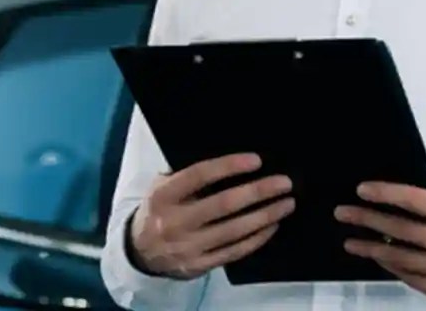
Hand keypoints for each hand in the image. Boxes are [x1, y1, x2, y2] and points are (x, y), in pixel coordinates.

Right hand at [129, 153, 294, 279]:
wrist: (139, 252)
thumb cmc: (161, 208)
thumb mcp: (162, 186)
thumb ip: (188, 173)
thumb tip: (231, 160)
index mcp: (163, 196)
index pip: (198, 176)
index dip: (229, 166)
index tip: (256, 160)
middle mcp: (173, 222)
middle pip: (223, 204)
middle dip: (258, 192)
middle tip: (284, 182)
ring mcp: (186, 247)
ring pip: (233, 231)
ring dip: (265, 216)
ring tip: (287, 203)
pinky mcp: (198, 266)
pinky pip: (234, 252)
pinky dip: (257, 238)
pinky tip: (272, 225)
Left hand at [335, 183, 425, 309]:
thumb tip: (398, 204)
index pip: (414, 200)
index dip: (385, 193)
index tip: (363, 190)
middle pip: (400, 229)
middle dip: (367, 219)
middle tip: (343, 213)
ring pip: (399, 258)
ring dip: (371, 248)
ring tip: (351, 241)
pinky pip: (410, 278)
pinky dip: (392, 266)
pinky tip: (378, 258)